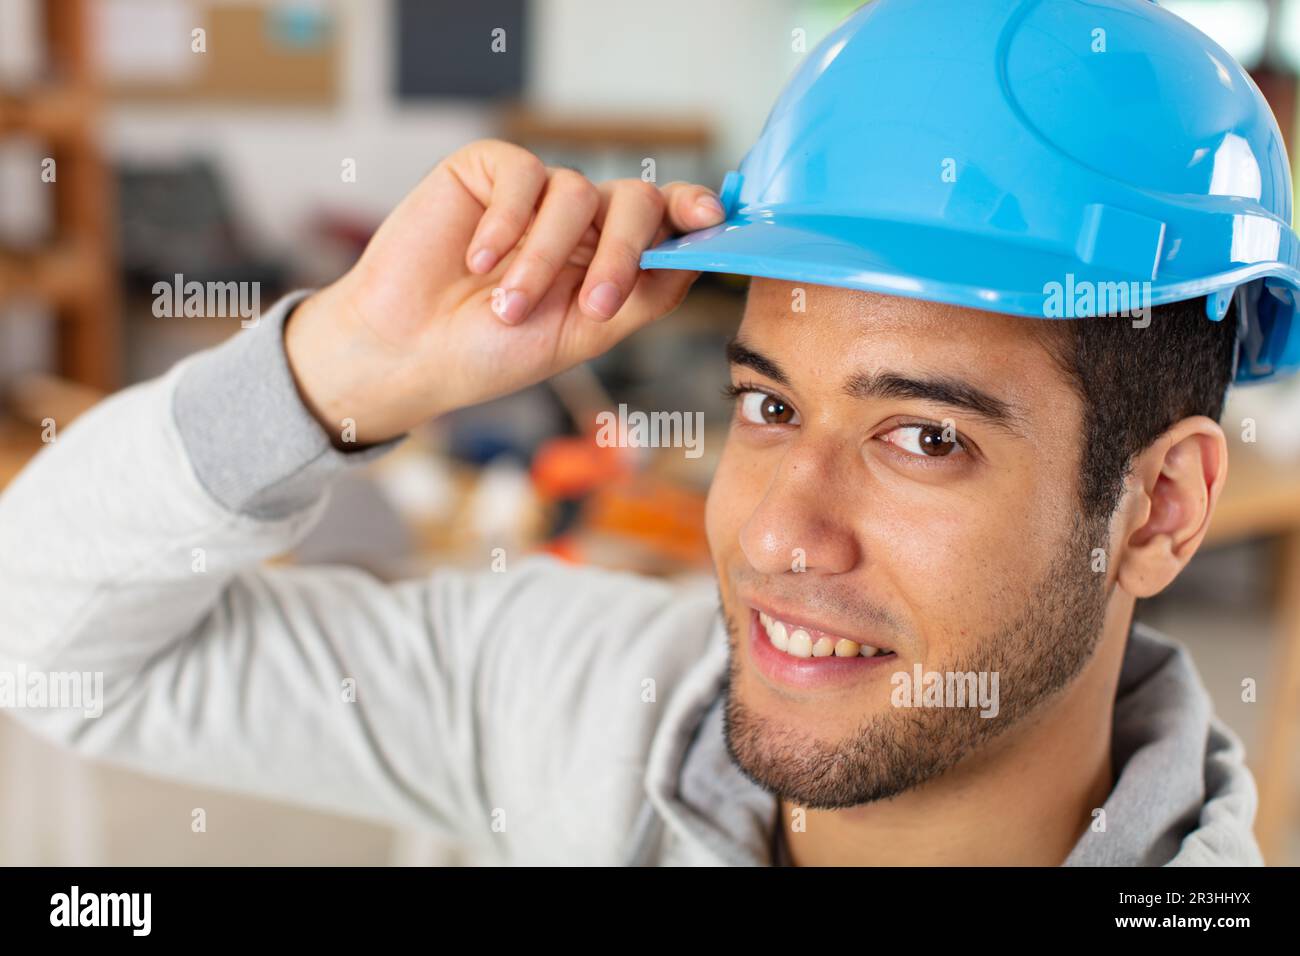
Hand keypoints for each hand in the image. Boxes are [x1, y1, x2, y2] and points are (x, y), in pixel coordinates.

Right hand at [285, 138, 724, 444]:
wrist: (407, 353)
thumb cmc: (489, 353)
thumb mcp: (583, 336)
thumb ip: (644, 295)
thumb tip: (700, 256)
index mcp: (608, 258)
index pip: (665, 218)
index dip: (693, 209)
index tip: (713, 218)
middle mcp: (578, 222)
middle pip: (634, 198)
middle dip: (624, 251)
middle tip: (594, 304)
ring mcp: (533, 195)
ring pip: (576, 194)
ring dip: (544, 259)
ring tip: (507, 306)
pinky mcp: (486, 171)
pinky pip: (523, 175)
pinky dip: (506, 224)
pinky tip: (476, 259)